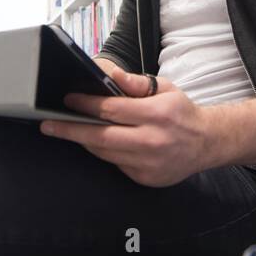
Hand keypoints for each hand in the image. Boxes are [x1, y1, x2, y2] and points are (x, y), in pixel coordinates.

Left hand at [40, 66, 214, 186]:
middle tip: (48, 124)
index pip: (112, 110)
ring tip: (67, 130)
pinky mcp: (146, 179)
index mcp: (157, 115)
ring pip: (105, 153)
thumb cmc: (181, 112)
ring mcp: (149, 164)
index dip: (85, 104)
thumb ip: (136, 83)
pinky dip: (104, 153)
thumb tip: (111, 75)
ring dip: (84, 141)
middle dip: (70, 130)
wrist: (207, 143)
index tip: (67, 100)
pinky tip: (94, 143)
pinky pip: (116, 165)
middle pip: (100, 137)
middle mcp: (152, 141)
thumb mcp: (164, 88)